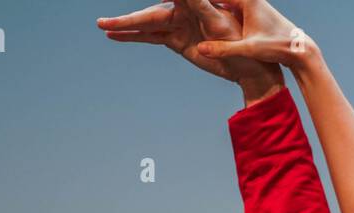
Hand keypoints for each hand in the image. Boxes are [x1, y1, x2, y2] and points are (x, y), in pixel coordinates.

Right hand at [96, 0, 282, 86]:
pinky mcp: (178, 41)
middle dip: (128, 17)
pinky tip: (117, 36)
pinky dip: (135, 37)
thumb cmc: (243, 41)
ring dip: (126, 27)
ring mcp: (179, 26)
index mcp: (195, 3)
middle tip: (102, 21)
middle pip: (150, 12)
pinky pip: (152, 38)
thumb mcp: (220, 23)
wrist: (251, 65)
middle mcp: (183, 10)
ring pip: (147, 25)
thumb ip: (201, 6)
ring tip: (103, 27)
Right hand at [189, 0, 316, 70]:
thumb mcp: (249, 49)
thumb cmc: (278, 47)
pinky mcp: (249, 13)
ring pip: (219, 1)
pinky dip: (211, 9)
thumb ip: (224, 49)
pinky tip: (196, 14)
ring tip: (177, 5)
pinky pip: (225, 7)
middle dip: (194, 1)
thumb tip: (201, 50)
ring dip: (201, 4)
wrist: (300, 50)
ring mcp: (248, 4)